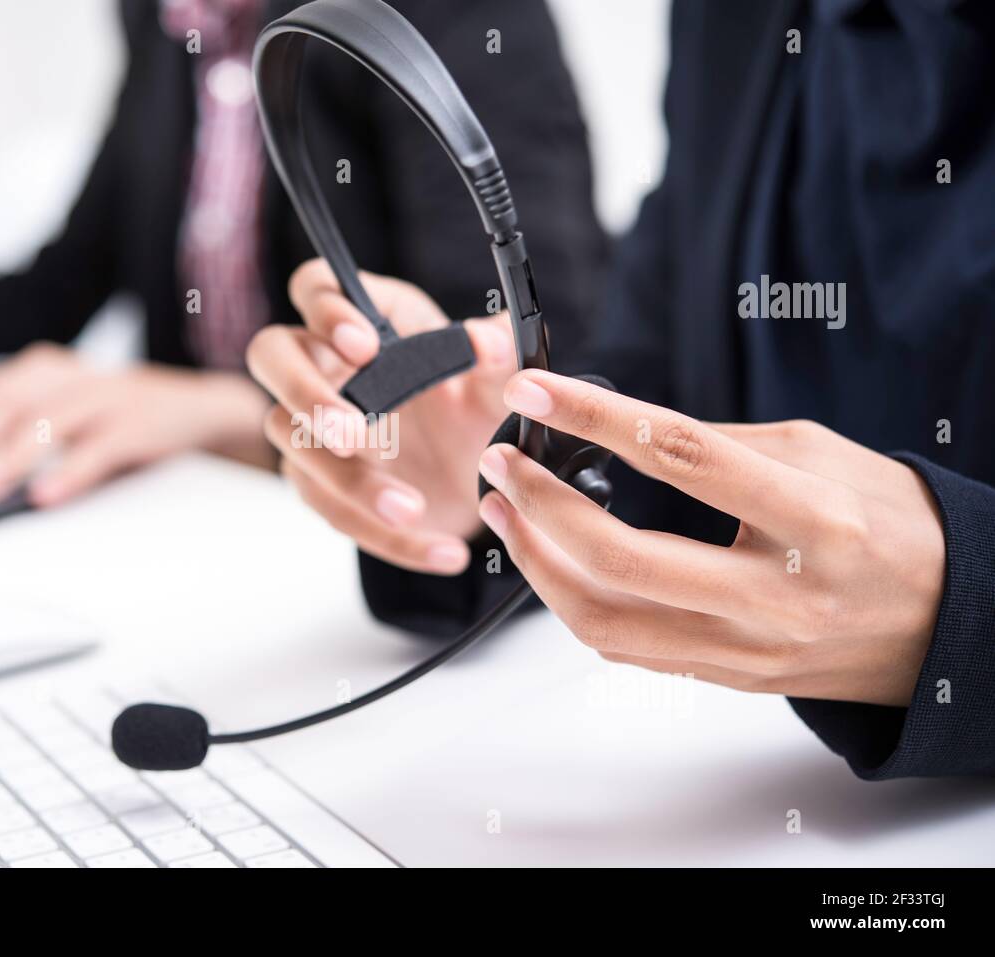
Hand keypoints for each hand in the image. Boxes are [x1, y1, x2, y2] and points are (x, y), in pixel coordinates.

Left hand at [0, 343, 271, 505]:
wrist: (199, 407)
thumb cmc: (123, 417)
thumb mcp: (72, 414)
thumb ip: (26, 431)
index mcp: (50, 372)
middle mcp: (74, 379)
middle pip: (10, 402)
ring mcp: (108, 398)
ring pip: (49, 419)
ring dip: (13, 455)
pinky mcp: (139, 424)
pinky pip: (99, 447)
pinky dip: (70, 471)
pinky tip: (46, 494)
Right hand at [248, 260, 517, 575]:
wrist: (479, 477)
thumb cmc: (474, 405)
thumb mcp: (496, 381)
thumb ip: (495, 354)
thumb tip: (486, 340)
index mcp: (368, 319)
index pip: (315, 288)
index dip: (327, 312)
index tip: (363, 346)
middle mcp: (326, 366)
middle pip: (272, 357)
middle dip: (306, 394)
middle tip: (352, 432)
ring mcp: (313, 427)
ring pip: (292, 443)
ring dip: (349, 480)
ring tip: (411, 509)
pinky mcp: (321, 483)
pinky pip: (333, 510)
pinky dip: (384, 535)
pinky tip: (440, 549)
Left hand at [477, 370, 945, 705]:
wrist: (949, 622)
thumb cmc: (893, 525)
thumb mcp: (821, 454)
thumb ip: (720, 447)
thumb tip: (622, 433)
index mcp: (811, 516)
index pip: (678, 455)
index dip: (593, 418)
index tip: (534, 392)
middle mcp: (776, 593)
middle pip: (622, 556)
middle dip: (540, 504)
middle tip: (501, 462)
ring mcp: (749, 647)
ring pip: (605, 619)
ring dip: (538, 563)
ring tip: (506, 514)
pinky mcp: (729, 677)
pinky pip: (626, 648)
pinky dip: (574, 602)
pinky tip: (551, 562)